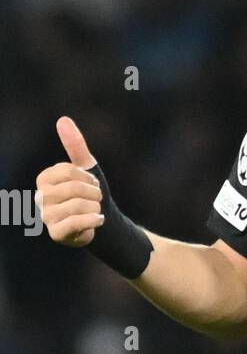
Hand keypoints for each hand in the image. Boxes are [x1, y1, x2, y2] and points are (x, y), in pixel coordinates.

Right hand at [35, 117, 103, 246]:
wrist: (100, 221)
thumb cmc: (89, 193)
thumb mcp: (86, 168)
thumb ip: (75, 145)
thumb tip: (63, 119)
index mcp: (44, 179)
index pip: (68, 171)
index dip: (87, 177)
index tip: (93, 183)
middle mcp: (41, 197)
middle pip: (72, 188)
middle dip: (93, 193)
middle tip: (98, 198)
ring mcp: (47, 216)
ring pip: (76, 205)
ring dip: (95, 207)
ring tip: (96, 209)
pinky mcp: (56, 233)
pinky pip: (77, 222)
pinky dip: (93, 220)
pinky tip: (98, 219)